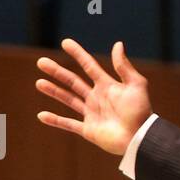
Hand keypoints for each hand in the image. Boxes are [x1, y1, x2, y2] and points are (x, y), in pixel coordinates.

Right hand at [35, 39, 152, 155]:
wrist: (140, 137)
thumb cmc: (140, 112)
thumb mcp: (136, 85)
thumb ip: (124, 66)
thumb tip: (117, 44)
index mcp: (107, 86)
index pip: (89, 66)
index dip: (78, 54)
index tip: (65, 42)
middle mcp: (97, 98)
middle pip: (73, 81)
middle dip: (57, 72)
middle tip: (41, 62)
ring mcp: (92, 114)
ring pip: (68, 99)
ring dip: (54, 91)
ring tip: (39, 83)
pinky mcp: (89, 130)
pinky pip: (69, 124)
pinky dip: (55, 120)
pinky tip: (41, 115)